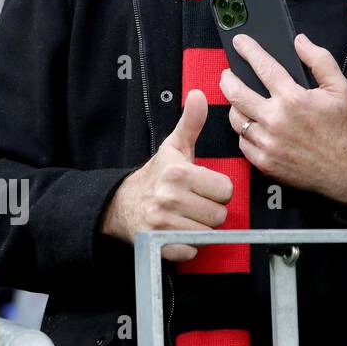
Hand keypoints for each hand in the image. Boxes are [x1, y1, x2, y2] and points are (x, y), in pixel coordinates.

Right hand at [101, 90, 232, 261]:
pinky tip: (180, 230)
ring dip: (202, 227)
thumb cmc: (156, 174)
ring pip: (208, 233)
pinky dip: (189, 245)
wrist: (121, 203)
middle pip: (219, 214)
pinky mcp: (157, 244)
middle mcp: (168, 198)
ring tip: (189, 215)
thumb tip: (199, 94)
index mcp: (178, 173)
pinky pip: (191, 251)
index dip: (219, 189)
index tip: (205, 186)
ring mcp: (161, 224)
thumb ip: (191, 122)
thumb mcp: (175, 147)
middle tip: (197, 202)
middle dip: (212, 209)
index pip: (225, 190)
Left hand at [220, 33, 346, 207]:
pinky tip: (251, 126)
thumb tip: (301, 42)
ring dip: (234, 106)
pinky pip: (242, 142)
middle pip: (236, 93)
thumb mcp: (341, 88)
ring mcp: (268, 143)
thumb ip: (320, 60)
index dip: (248, 50)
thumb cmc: (345, 130)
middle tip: (228, 73)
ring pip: (236, 119)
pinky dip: (244, 132)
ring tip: (239, 100)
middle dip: (228, 78)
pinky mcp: (264, 162)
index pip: (262, 66)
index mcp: (293, 98)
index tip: (240, 42)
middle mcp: (276, 120)